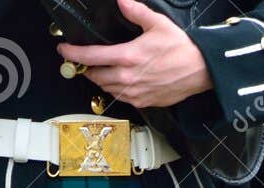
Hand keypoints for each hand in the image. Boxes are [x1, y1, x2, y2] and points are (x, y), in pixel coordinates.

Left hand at [57, 0, 212, 107]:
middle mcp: (126, 78)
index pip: (91, 57)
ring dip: (100, 78)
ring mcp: (132, 93)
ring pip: (105, 87)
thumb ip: (135, 12)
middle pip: (94, 75)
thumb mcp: (157, 23)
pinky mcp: (140, 102)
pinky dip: (115, 88)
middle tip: (84, 61)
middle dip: (87, 68)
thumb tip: (121, 1)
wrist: (199, 70)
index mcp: (127, 57)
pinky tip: (120, 80)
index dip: (73, 53)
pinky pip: (119, 97)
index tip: (63, 50)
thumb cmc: (181, 48)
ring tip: (102, 69)